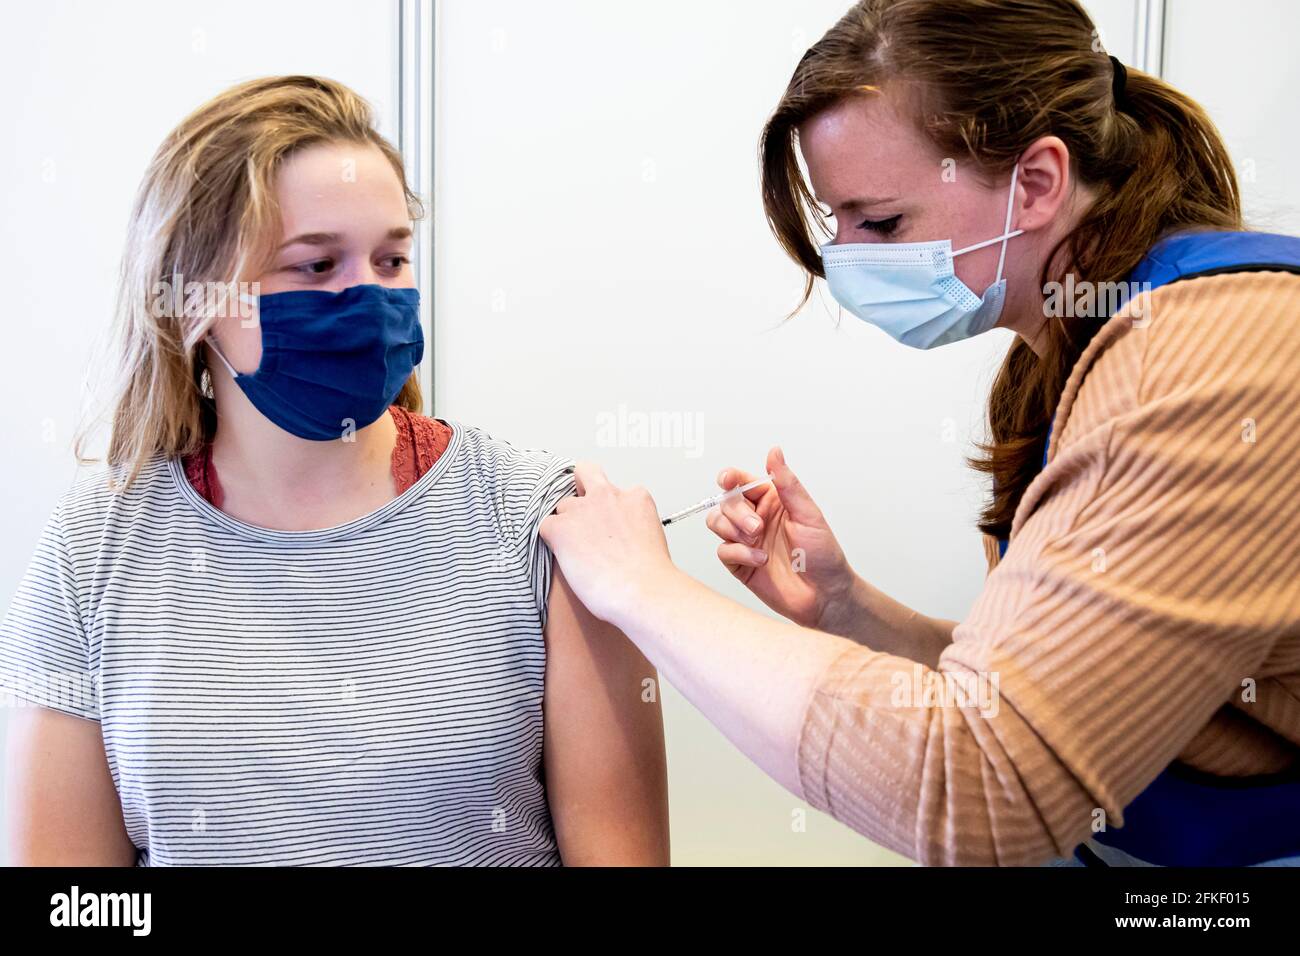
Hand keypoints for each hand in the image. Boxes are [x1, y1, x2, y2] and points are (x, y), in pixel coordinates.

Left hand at [539, 461, 680, 626]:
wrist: (642, 591)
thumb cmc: (650, 576)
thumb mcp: (652, 537)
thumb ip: (633, 525)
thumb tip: (623, 535)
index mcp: (635, 498)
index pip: (612, 490)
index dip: (607, 506)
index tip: (607, 523)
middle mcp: (607, 496)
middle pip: (585, 473)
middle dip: (581, 487)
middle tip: (582, 515)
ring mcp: (582, 510)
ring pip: (563, 506)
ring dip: (566, 524)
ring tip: (576, 551)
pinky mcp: (561, 528)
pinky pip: (546, 527)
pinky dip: (552, 541)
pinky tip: (564, 558)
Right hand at [707, 446, 857, 630]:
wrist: (824, 594)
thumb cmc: (823, 555)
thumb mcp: (808, 514)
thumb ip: (787, 483)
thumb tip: (774, 452)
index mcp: (771, 501)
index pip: (741, 482)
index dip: (730, 478)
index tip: (727, 480)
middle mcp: (755, 518)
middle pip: (725, 502)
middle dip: (736, 512)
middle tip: (757, 527)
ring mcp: (746, 541)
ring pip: (717, 523)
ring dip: (733, 530)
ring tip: (757, 542)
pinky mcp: (740, 563)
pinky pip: (723, 550)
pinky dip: (739, 553)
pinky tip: (759, 560)